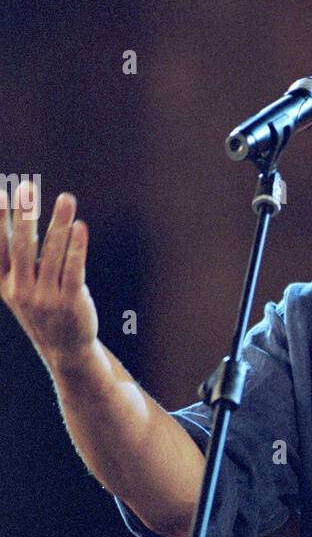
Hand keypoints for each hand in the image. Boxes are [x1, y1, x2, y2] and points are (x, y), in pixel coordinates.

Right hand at [0, 181, 98, 371]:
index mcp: (6, 283)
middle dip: (24, 215)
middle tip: (27, 187)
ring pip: (52, 254)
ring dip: (59, 222)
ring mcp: (46, 298)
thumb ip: (19, 260)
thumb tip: (21, 218)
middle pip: (22, 246)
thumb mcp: (22, 287)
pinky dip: (77, 247)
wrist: (65, 348)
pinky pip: (74, 269)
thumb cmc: (43, 308)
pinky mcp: (70, 302)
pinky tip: (80, 227)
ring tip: (66, 198)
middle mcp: (21, 290)